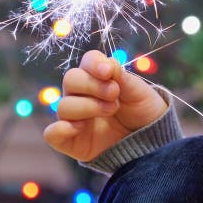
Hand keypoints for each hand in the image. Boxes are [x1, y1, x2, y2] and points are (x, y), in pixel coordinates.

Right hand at [43, 50, 167, 161]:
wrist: (150, 141)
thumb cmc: (143, 111)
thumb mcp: (139, 92)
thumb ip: (123, 78)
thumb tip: (108, 65)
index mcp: (99, 77)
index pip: (88, 61)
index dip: (94, 63)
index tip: (108, 73)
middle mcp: (82, 94)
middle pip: (71, 79)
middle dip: (92, 85)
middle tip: (114, 95)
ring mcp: (75, 117)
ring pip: (64, 105)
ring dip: (88, 106)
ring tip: (111, 110)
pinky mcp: (71, 141)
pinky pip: (51, 133)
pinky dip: (60, 129)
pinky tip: (79, 127)